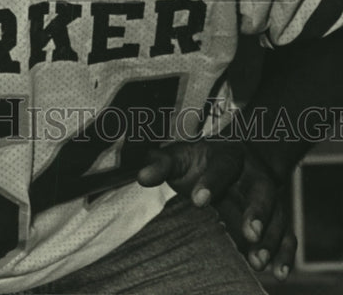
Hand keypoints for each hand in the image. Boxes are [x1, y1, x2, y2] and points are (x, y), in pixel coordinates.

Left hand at [136, 139, 295, 279]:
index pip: (223, 166)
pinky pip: (287, 234)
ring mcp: (269, 197)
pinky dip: (285, 253)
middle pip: (262, 190)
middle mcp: (254, 176)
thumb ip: (162, 165)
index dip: (212, 181)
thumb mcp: (181, 157)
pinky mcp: (276, 218)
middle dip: (257, 211)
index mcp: (229, 155)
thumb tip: (141, 177)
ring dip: (271, 239)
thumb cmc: (201, 162)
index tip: (198, 200)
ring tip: (258, 261)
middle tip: (249, 233)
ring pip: (278, 215)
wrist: (237, 158)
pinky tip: (279, 273)